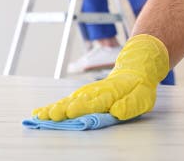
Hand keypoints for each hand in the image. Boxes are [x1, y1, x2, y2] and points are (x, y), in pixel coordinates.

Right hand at [33, 34, 169, 120]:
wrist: (134, 69)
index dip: (83, 107)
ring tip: (41, 115)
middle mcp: (96, 92)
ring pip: (69, 100)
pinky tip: (41, 112)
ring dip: (55, 108)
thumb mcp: (142, 96)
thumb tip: (117, 111)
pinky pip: (66, 101)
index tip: (70, 111)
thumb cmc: (138, 87)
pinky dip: (53, 106)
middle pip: (77, 101)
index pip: (95, 102)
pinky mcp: (82, 95)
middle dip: (64, 108)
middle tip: (52, 115)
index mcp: (111, 93)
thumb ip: (130, 104)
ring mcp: (87, 93)